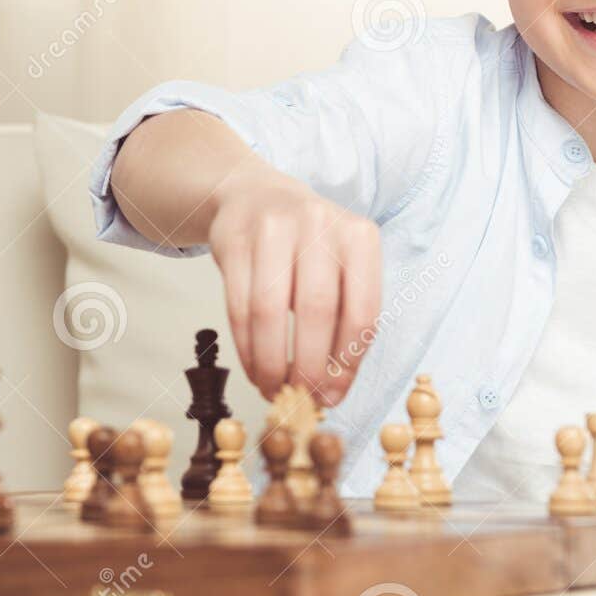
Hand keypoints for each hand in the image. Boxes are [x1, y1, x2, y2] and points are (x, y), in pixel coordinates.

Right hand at [206, 168, 381, 405]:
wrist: (254, 196)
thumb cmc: (307, 247)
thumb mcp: (339, 268)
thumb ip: (343, 322)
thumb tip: (331, 392)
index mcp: (359, 237)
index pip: (362, 312)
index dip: (347, 363)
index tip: (333, 395)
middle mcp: (319, 224)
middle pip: (316, 312)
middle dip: (308, 368)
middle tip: (301, 399)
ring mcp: (273, 227)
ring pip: (270, 312)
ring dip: (271, 363)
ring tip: (273, 390)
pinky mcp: (233, 238)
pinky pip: (238, 306)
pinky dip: (246, 347)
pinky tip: (254, 368)